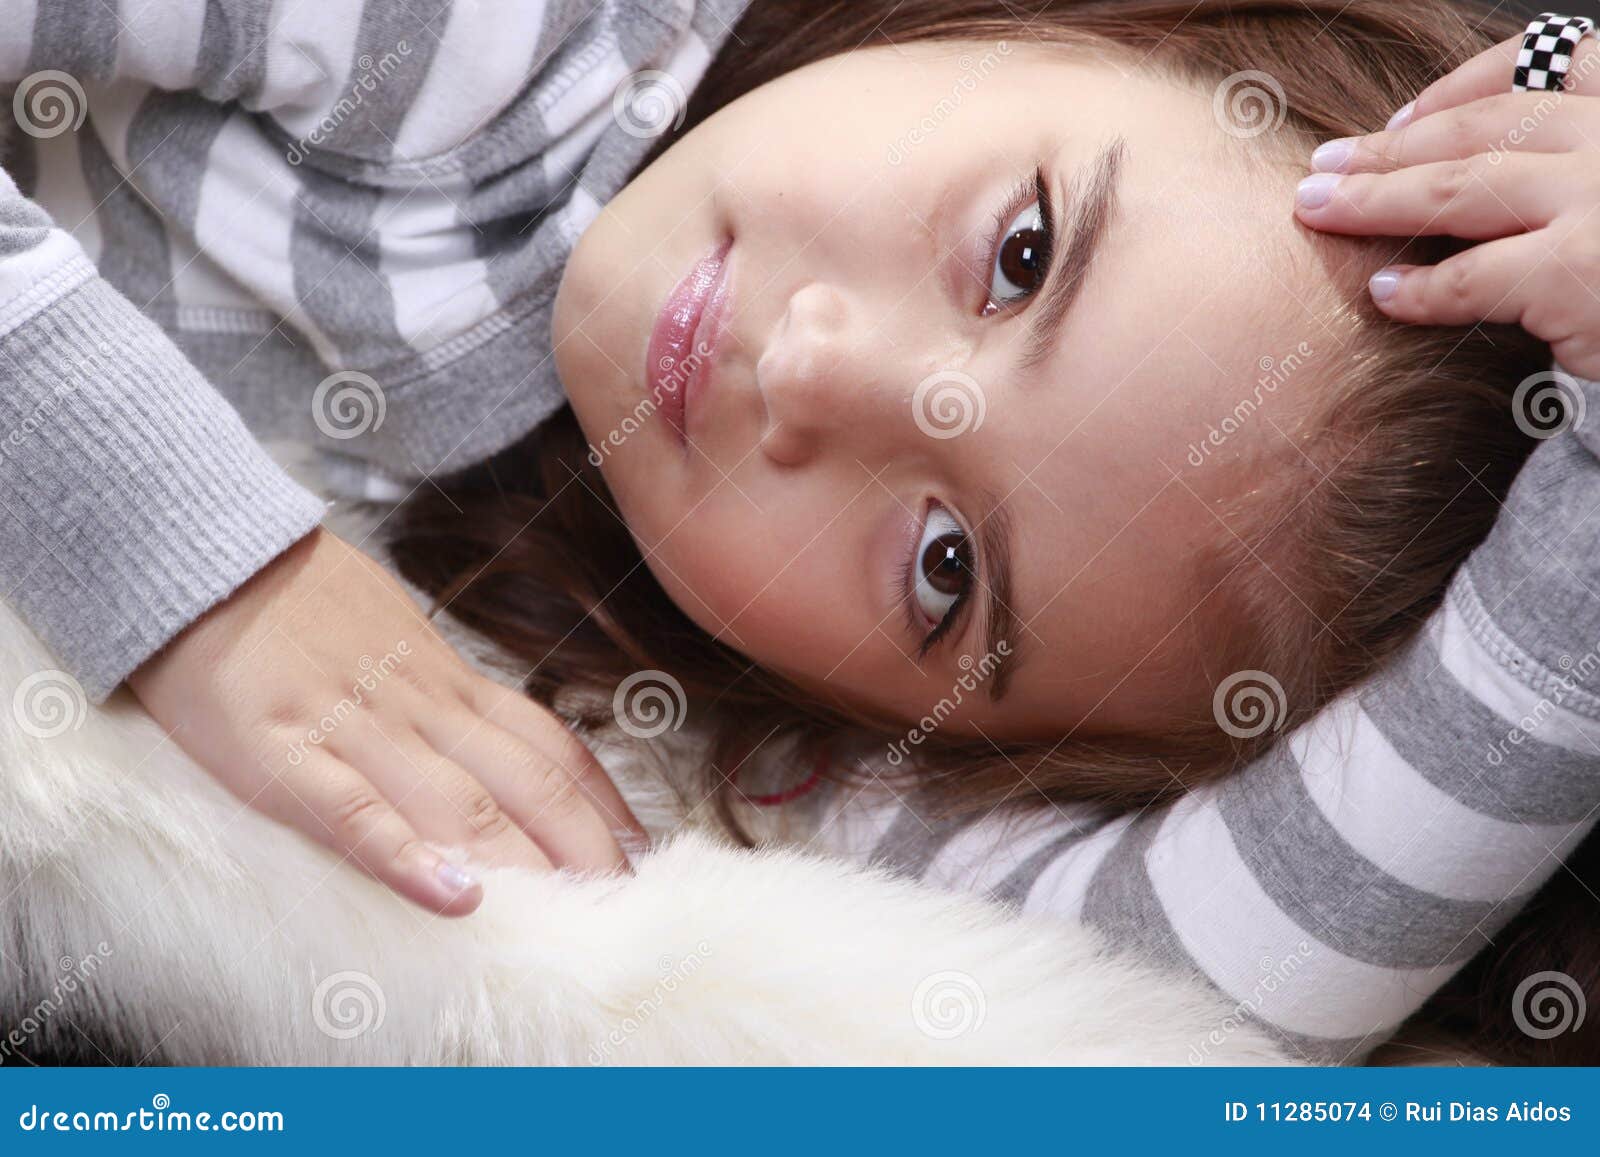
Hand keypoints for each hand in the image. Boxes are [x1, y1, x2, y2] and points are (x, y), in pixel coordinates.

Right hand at [129, 527, 643, 915]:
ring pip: (458, 800)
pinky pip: (352, 811)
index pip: (550, 745)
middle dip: (584, 844)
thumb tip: (505, 748)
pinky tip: (451, 898)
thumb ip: (449, 698)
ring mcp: (354, 727)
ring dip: (522, 859)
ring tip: (572, 913)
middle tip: (629, 902)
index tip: (642, 851)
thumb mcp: (398, 642)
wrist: (201, 556)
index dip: (602, 802)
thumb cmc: (303, 608)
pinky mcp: (282, 752)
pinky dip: (406, 855)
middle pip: (525, 780)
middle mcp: (420, 705)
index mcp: (449, 681)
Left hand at [1291, 30, 1599, 379]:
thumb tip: (1457, 159)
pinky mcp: (1581, 274)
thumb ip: (1574, 161)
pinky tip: (1387, 294)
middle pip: (1484, 127)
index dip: (1461, 89)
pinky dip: (1422, 288)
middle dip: (1390, 148)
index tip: (1398, 119)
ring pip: (1461, 189)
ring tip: (1318, 209)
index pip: (1549, 58)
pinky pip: (1474, 278)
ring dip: (1375, 199)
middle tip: (1323, 165)